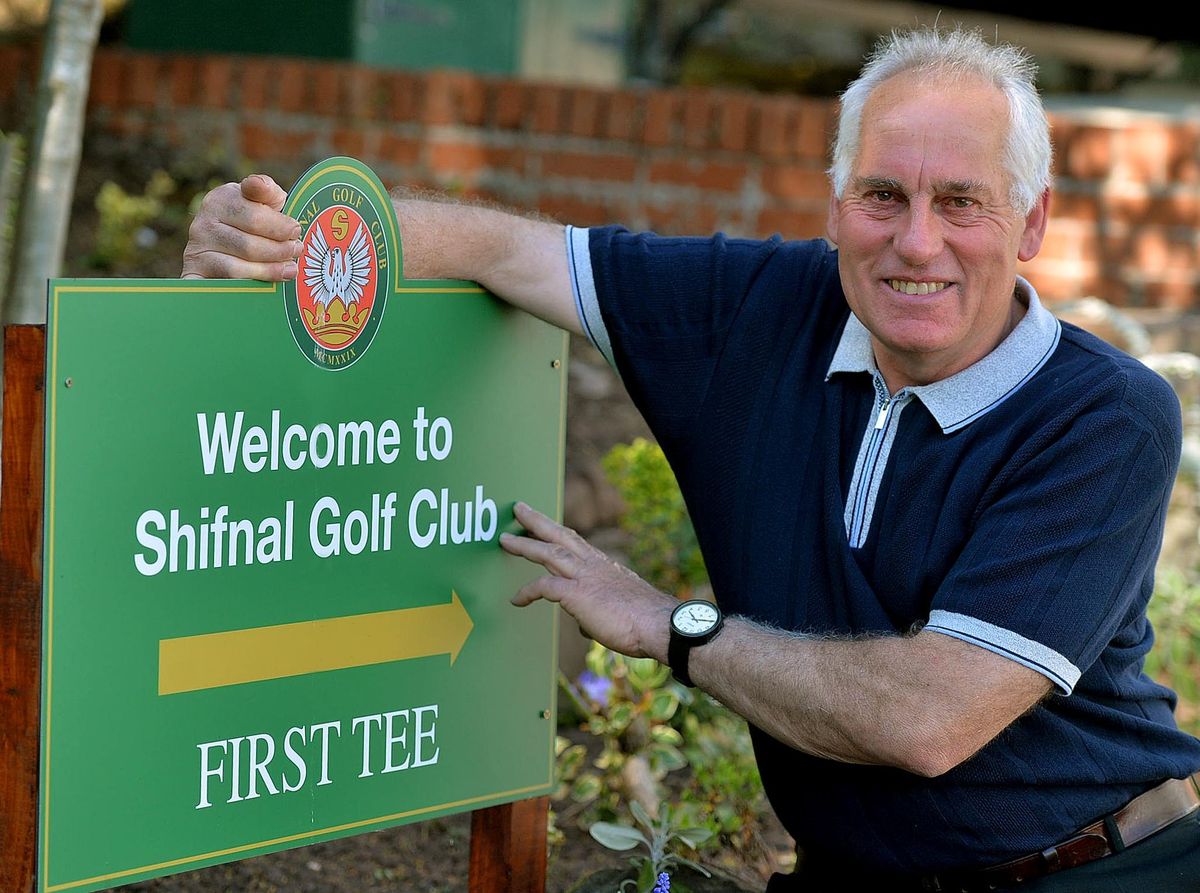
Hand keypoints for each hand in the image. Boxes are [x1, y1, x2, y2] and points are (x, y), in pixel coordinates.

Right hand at [182, 175, 301, 280]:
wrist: (221, 249)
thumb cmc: (252, 222)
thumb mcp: (262, 201)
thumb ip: (266, 191)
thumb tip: (258, 185)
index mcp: (220, 200)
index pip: (254, 216)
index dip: (279, 226)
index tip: (295, 230)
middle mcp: (202, 223)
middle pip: (249, 244)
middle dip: (279, 250)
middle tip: (297, 251)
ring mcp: (195, 250)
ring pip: (238, 268)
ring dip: (269, 271)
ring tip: (290, 269)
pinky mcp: (194, 275)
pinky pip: (223, 286)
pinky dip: (245, 289)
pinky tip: (266, 289)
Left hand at [499, 502, 675, 660]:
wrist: (658, 625)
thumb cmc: (644, 622)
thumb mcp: (620, 609)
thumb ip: (598, 612)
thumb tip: (586, 626)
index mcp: (605, 566)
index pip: (577, 543)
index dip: (559, 533)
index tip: (547, 525)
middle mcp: (594, 564)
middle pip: (560, 535)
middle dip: (537, 521)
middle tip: (519, 508)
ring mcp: (585, 576)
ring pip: (549, 552)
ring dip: (525, 545)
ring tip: (504, 539)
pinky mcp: (576, 593)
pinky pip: (544, 587)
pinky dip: (527, 591)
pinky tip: (516, 600)